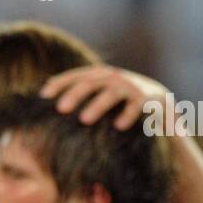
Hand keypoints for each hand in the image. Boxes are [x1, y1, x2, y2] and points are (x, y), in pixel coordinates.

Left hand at [40, 64, 170, 129]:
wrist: (158, 102)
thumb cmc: (121, 100)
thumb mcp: (101, 90)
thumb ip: (80, 89)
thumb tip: (46, 90)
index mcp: (100, 75)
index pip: (76, 76)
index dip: (60, 84)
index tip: (44, 96)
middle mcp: (114, 78)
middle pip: (91, 83)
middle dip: (75, 95)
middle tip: (60, 109)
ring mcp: (130, 87)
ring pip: (111, 94)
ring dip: (97, 105)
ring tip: (84, 119)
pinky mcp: (146, 99)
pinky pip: (136, 107)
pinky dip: (127, 115)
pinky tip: (118, 126)